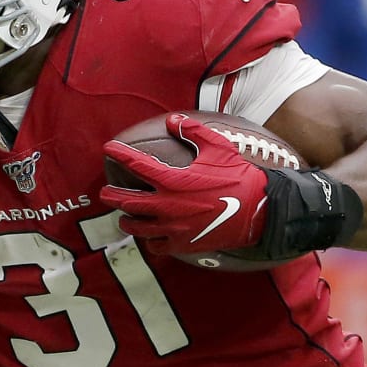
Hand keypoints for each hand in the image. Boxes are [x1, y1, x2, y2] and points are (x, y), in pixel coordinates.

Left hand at [100, 113, 267, 254]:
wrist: (260, 210)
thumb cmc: (239, 176)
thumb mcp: (218, 147)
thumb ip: (192, 132)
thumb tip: (173, 119)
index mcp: (173, 180)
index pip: (137, 165)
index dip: (120, 154)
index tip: (108, 149)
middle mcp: (168, 206)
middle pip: (128, 202)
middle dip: (112, 196)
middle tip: (105, 193)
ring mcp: (174, 228)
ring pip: (138, 227)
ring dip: (127, 220)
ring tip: (123, 217)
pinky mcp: (183, 244)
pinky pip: (157, 246)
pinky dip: (150, 241)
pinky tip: (149, 237)